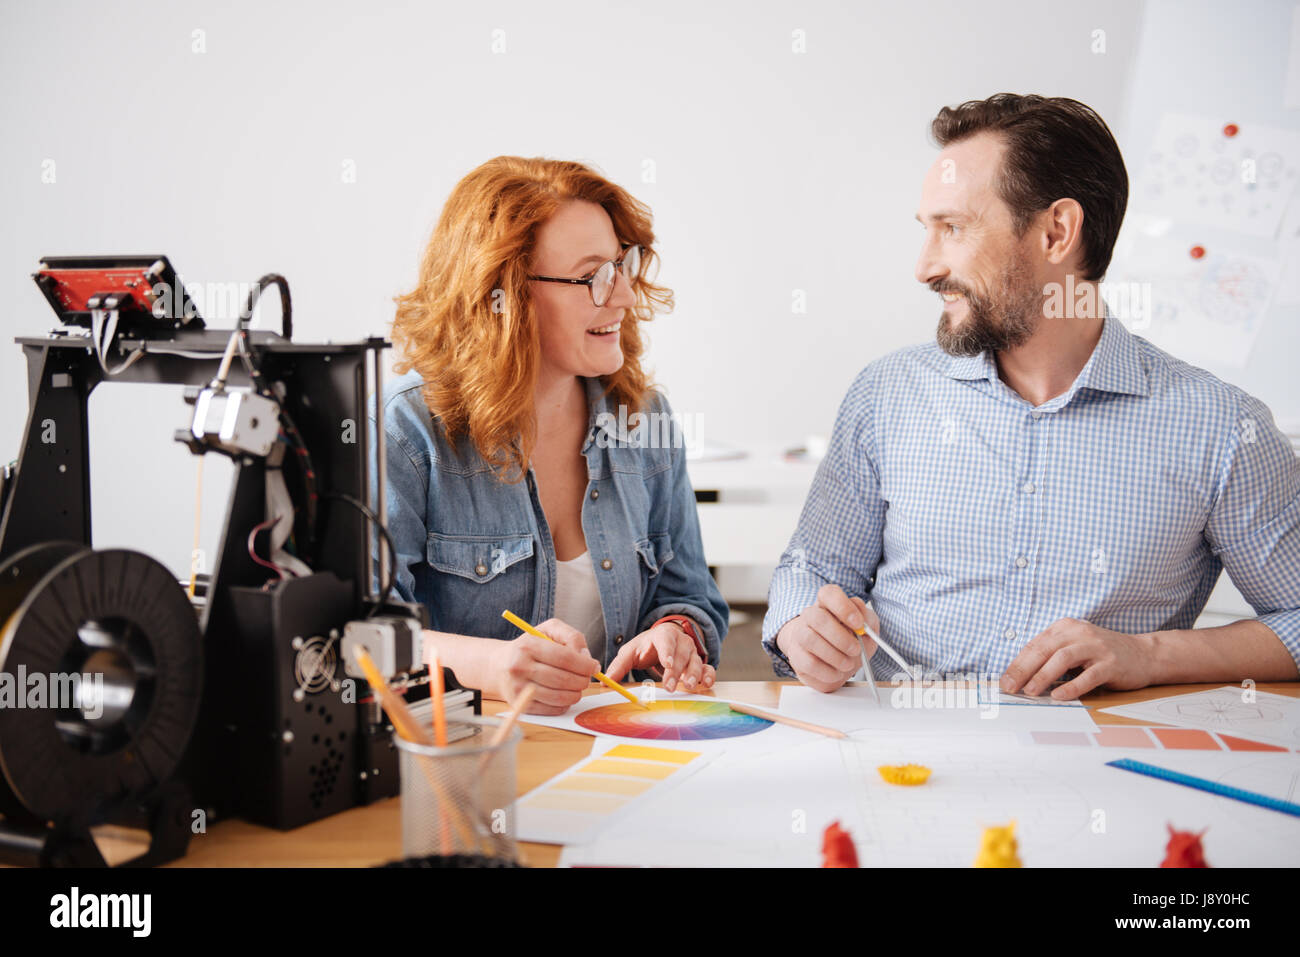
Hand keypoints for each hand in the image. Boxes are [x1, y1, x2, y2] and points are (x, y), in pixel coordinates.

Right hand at [490, 618, 599, 714]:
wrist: (500, 665)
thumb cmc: (529, 647)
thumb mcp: (549, 631)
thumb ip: (571, 637)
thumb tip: (586, 657)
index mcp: (528, 646)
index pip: (564, 658)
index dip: (584, 664)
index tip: (594, 666)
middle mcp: (520, 667)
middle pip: (563, 679)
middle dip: (583, 680)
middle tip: (587, 677)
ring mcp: (519, 689)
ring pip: (560, 697)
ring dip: (576, 694)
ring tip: (576, 686)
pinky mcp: (520, 705)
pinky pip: (552, 709)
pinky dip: (565, 704)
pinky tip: (564, 694)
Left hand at [604, 621, 714, 692]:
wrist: (663, 642)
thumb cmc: (645, 648)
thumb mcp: (630, 652)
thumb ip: (618, 666)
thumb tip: (604, 681)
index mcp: (662, 635)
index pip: (666, 640)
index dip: (667, 652)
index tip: (667, 664)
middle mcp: (680, 641)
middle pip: (681, 655)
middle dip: (676, 671)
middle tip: (670, 686)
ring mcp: (692, 652)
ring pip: (696, 662)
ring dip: (693, 674)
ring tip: (689, 686)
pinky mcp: (699, 663)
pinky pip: (708, 668)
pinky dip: (708, 675)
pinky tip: (705, 684)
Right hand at [776, 584, 876, 692]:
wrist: (834, 661)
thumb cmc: (850, 639)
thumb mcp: (866, 627)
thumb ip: (868, 620)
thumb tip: (863, 621)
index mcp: (828, 603)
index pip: (829, 594)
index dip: (843, 607)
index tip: (859, 624)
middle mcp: (810, 615)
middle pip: (817, 618)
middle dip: (840, 637)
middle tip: (856, 649)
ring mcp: (800, 635)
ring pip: (810, 640)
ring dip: (834, 655)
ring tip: (848, 664)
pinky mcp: (797, 656)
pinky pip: (809, 663)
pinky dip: (828, 671)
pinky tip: (837, 672)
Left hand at [1000, 618, 1153, 699]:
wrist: (1144, 654)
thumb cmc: (1102, 653)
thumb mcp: (1074, 646)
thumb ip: (1051, 656)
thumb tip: (1021, 676)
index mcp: (1065, 628)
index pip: (1034, 645)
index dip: (1017, 664)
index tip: (1004, 680)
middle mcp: (1079, 633)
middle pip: (1044, 650)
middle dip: (1023, 670)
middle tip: (1010, 687)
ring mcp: (1096, 647)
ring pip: (1062, 659)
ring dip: (1043, 676)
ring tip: (1030, 691)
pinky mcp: (1111, 663)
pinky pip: (1088, 675)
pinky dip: (1072, 686)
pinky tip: (1060, 696)